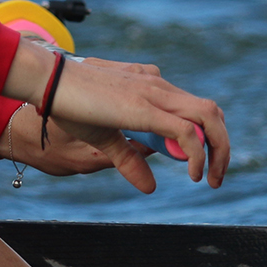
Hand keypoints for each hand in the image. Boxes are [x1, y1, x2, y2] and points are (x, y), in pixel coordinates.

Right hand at [5, 42, 227, 191]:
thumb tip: (151, 187)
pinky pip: (186, 132)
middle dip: (221, 146)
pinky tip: (192, 174)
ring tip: (210, 178)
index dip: (205, 136)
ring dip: (218, 150)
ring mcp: (153, 93)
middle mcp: (157, 84)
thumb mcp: (104, 137)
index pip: (194, 107)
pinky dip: (197, 154)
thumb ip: (130, 158)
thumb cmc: (66, 102)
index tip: (200, 163)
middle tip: (216, 176)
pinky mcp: (145, 108)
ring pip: (208, 118)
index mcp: (149, 84)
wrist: (46, 79)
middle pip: (210, 112)